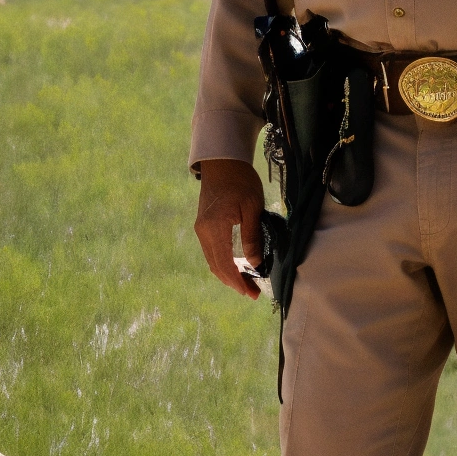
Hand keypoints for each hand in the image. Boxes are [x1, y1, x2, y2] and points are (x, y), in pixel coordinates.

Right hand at [194, 159, 266, 300]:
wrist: (222, 162)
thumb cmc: (241, 180)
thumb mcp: (252, 208)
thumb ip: (252, 237)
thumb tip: (255, 263)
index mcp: (215, 228)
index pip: (224, 264)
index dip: (237, 282)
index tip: (251, 293)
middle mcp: (203, 232)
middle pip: (216, 266)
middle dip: (234, 282)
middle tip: (253, 292)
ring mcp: (201, 229)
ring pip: (213, 260)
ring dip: (229, 274)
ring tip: (248, 283)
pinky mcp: (203, 226)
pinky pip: (212, 251)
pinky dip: (224, 263)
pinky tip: (237, 266)